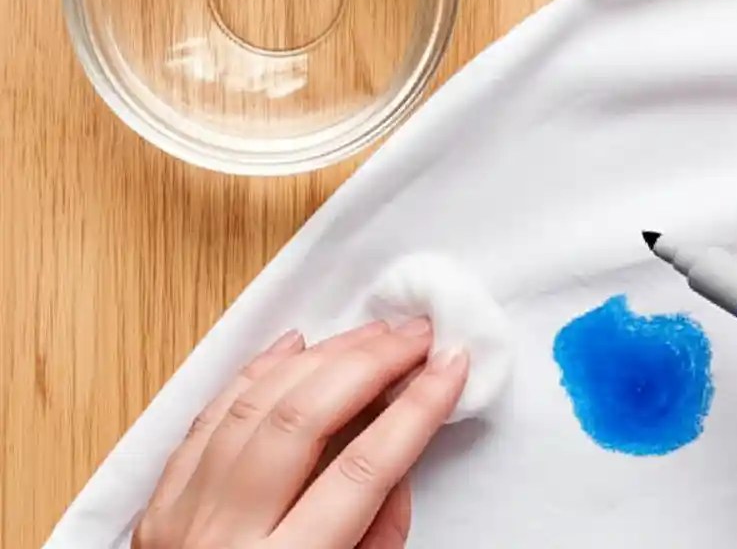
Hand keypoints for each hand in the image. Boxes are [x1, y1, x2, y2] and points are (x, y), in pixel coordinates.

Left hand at [133, 318, 468, 548]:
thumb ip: (380, 531)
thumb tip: (398, 450)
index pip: (363, 471)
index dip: (414, 409)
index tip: (451, 368)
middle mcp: (226, 539)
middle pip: (302, 422)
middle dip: (369, 365)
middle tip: (415, 336)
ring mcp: (182, 518)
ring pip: (253, 406)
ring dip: (321, 357)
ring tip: (371, 334)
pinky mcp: (159, 506)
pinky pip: (208, 418)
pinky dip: (254, 374)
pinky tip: (297, 345)